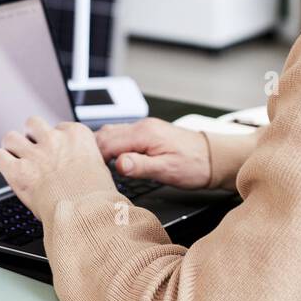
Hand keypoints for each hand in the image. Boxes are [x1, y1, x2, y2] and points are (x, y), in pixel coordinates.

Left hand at [0, 116, 115, 220]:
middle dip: (29, 136)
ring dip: (11, 147)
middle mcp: (55, 140)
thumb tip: (81, 169)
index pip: (58, 127)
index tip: (53, 151)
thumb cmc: (97, 198)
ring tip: (13, 157)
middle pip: (32, 124)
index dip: (53, 140)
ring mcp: (35, 154)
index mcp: (77, 136)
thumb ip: (86, 162)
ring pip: (11, 137)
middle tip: (31, 150)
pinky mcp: (19, 171)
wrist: (87, 213)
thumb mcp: (100, 170)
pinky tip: (0, 167)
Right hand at [95, 118, 211, 189]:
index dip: (94, 158)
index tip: (88, 173)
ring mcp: (144, 128)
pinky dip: (112, 147)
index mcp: (144, 134)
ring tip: (96, 167)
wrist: (214, 158)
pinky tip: (111, 160)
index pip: (107, 142)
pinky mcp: (148, 134)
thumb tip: (119, 163)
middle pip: (104, 135)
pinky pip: (122, 136)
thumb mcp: (168, 171)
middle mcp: (142, 127)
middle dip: (93, 152)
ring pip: (111, 134)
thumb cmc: (194, 166)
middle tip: (87, 172)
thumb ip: (141, 166)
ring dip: (102, 149)